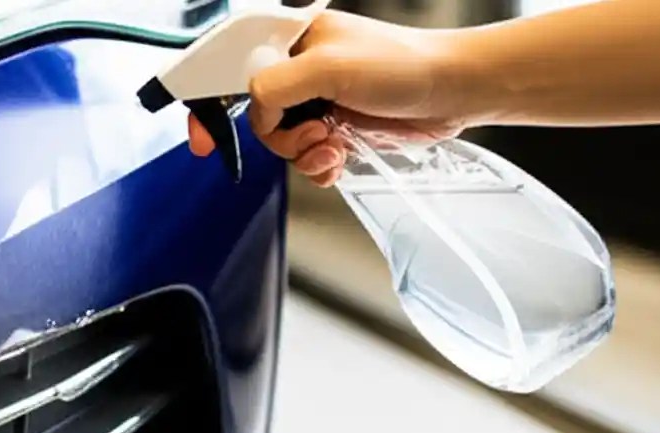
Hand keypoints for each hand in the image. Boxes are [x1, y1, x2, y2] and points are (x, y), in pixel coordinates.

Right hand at [187, 11, 472, 186]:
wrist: (454, 92)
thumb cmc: (405, 65)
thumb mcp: (328, 68)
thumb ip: (275, 86)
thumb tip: (255, 112)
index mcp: (290, 39)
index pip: (231, 68)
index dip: (211, 103)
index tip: (204, 139)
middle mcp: (299, 69)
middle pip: (256, 117)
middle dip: (280, 136)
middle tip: (312, 132)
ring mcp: (318, 100)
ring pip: (282, 143)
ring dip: (304, 153)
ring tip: (334, 143)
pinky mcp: (336, 128)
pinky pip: (306, 158)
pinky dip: (320, 166)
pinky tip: (341, 156)